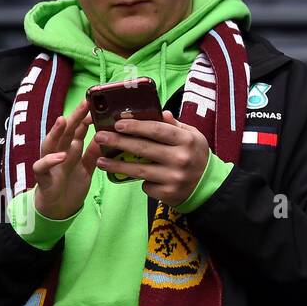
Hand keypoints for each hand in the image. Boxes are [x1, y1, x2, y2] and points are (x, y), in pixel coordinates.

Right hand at [32, 100, 102, 221]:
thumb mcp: (87, 166)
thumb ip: (93, 151)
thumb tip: (106, 134)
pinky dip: (49, 161)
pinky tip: (60, 156)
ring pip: (50, 144)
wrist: (59, 208)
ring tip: (64, 120)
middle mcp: (59, 152)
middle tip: (84, 103)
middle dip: (74, 117)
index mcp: (70, 148)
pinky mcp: (43, 178)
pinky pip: (42, 167)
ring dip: (56, 132)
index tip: (96, 105)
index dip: (85, 117)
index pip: (78, 129)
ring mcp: (49, 164)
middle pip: (66, 132)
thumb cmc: (71, 182)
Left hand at [94, 111, 210, 207]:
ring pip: (139, 170)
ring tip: (100, 161)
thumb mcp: (192, 136)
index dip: (136, 126)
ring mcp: (174, 177)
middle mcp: (181, 158)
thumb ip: (175, 125)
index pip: (158, 130)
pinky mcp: (168, 193)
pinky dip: (137, 180)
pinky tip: (127, 177)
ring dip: (116, 165)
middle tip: (99, 137)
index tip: (118, 123)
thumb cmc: (195, 155)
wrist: (207, 185)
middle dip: (119, 142)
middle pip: (144, 149)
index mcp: (187, 140)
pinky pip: (146, 185)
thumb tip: (160, 113)